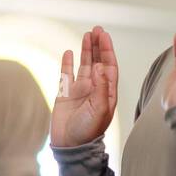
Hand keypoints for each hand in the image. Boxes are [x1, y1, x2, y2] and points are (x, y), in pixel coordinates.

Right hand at [51, 26, 117, 146]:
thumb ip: (101, 88)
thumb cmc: (89, 131)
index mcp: (107, 92)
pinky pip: (67, 74)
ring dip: (86, 50)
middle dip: (98, 46)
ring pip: (84, 65)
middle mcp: (95, 88)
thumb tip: (100, 67)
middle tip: (97, 29)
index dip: (107, 50)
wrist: (71, 146)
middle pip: (98, 61)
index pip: (109, 66)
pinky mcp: (65, 94)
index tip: (104, 36)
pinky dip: (68, 63)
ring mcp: (80, 90)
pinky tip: (70, 52)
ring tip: (87, 35)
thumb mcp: (100, 110)